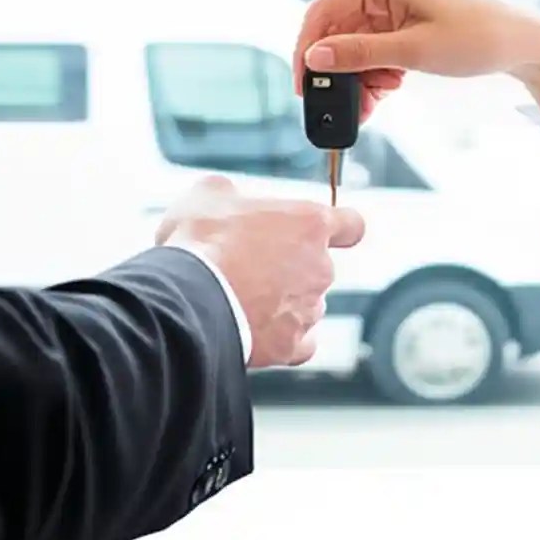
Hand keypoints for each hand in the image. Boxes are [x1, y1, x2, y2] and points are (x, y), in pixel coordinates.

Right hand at [155, 175, 365, 368]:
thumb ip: (233, 194)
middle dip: (289, 266)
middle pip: (318, 267)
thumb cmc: (200, 241)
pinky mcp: (291, 345)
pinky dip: (282, 336)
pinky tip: (257, 330)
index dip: (340, 228)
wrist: (188, 299)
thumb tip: (227, 199)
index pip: (351, 225)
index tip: (320, 232)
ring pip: (307, 304)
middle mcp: (321, 268)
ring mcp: (309, 309)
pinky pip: (299, 342)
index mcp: (311, 224)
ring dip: (283, 301)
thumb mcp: (208, 194)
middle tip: (248, 266)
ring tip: (241, 299)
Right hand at [295, 0, 539, 122]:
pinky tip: (383, 94)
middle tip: (343, 108)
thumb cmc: (477, 38)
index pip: (322, 11)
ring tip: (370, 107)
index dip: (307, 51)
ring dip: (358, 78)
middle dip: (338, 72)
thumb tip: (314, 58)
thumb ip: (359, 55)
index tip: (302, 88)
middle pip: (337, 30)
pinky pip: (373, 47)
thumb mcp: (412, 52)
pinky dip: (374, 73)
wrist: (521, 43)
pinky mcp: (403, 17)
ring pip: (354, 44)